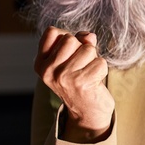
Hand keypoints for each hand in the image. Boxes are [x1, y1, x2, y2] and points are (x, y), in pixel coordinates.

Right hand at [34, 27, 113, 142]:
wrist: (87, 113)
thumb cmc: (81, 81)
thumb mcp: (74, 59)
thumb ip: (80, 42)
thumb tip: (89, 36)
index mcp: (41, 63)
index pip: (53, 32)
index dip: (68, 38)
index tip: (70, 54)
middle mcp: (48, 70)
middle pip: (71, 39)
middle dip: (83, 49)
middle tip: (82, 67)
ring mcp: (63, 77)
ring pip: (88, 49)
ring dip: (94, 60)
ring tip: (89, 74)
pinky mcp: (81, 83)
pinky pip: (100, 62)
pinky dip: (102, 70)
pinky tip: (95, 81)